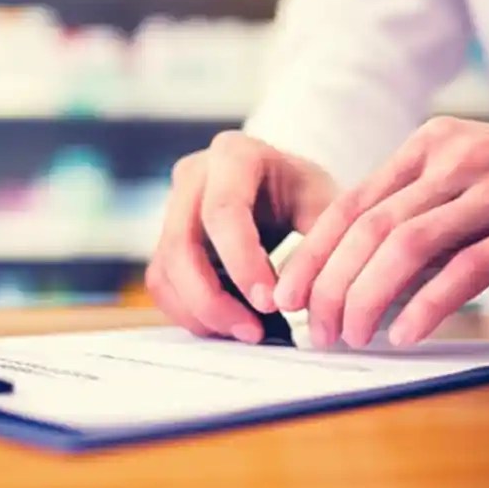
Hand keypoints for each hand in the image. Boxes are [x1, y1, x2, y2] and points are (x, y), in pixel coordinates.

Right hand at [146, 131, 337, 342]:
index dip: (242, 262)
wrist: (282, 184)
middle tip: (255, 332)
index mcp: (234, 154)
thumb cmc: (304, 192)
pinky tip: (230, 324)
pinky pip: (163, 285)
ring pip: (165, 271)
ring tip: (248, 332)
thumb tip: (301, 299)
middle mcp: (193, 176)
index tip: (271, 303)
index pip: (223, 211)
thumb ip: (321, 244)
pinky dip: (192, 313)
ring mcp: (172, 208)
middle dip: (214, 300)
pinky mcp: (166, 240)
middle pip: (181, 246)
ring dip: (201, 313)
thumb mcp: (325, 204)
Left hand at [274, 117, 488, 348]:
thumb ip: (418, 209)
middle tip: (315, 329)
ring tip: (351, 336)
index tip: (288, 293)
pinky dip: (427, 305)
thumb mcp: (470, 175)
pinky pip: (466, 270)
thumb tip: (361, 270)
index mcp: (430, 147)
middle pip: (369, 227)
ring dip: (368, 298)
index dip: (313, 253)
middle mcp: (454, 161)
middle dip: (331, 284)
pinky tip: (404, 333)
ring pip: (406, 247)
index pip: (352, 203)